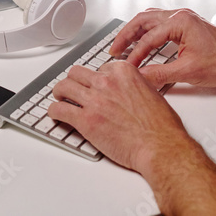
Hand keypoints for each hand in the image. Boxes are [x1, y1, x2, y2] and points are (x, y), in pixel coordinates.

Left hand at [47, 61, 193, 174]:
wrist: (160, 146)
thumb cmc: (161, 126)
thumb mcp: (151, 92)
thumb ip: (133, 86)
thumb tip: (125, 91)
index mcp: (123, 72)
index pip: (98, 68)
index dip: (94, 79)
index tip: (92, 85)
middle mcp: (106, 81)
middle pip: (77, 73)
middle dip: (73, 81)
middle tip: (71, 88)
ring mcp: (94, 99)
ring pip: (64, 87)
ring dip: (59, 92)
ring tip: (60, 98)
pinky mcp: (85, 120)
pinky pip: (60, 110)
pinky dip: (54, 111)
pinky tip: (56, 114)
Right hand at [110, 8, 215, 88]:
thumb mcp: (188, 71)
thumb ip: (160, 74)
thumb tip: (141, 77)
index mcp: (180, 22)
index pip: (149, 37)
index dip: (135, 53)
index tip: (127, 65)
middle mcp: (180, 15)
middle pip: (143, 19)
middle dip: (127, 34)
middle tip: (114, 49)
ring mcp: (183, 18)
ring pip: (150, 18)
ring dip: (135, 31)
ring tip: (123, 44)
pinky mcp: (185, 24)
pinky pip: (159, 23)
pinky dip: (147, 32)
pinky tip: (141, 42)